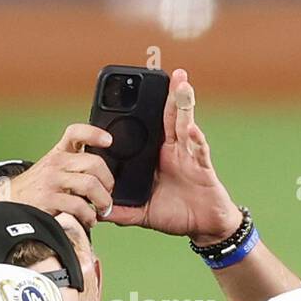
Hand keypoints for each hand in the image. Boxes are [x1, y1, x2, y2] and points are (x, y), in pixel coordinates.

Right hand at [0, 124, 115, 229]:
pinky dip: (90, 216)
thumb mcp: (56, 170)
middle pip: (94, 163)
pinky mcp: (49, 198)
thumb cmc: (40, 188)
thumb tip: (108, 184)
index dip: (94, 134)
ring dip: (103, 201)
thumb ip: (79, 170)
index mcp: (60, 154)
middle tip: (106, 195)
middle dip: (108, 182)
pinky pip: (80, 206)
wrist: (12, 201)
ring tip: (100, 210)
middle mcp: (56, 163)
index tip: (108, 140)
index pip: (75, 134)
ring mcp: (52, 180)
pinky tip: (88, 219)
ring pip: (91, 184)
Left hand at [102, 68, 240, 243]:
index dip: (144, 108)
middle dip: (169, 95)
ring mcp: (189, 157)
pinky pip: (198, 151)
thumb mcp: (142, 213)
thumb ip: (121, 211)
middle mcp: (173, 151)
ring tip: (182, 84)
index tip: (135, 89)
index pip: (148, 127)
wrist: (205, 227)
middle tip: (168, 72)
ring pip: (184, 125)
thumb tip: (96, 212)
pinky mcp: (202, 169)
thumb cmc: (177, 216)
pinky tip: (190, 127)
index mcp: (157, 156)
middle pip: (168, 117)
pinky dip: (195, 139)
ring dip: (184, 104)